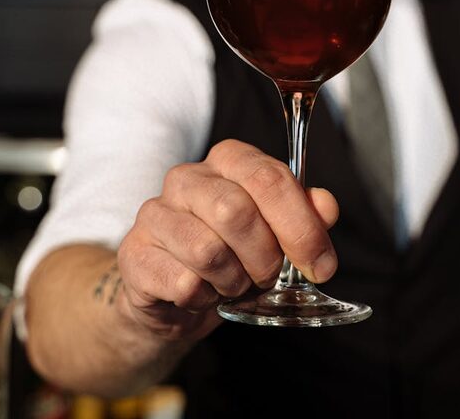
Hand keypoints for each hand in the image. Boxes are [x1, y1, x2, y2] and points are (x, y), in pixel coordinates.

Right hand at [117, 139, 338, 337]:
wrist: (174, 297)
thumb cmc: (234, 255)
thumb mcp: (277, 234)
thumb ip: (305, 215)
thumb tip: (326, 207)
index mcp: (228, 160)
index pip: (269, 178)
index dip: (301, 226)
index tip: (322, 264)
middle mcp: (187, 178)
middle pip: (237, 212)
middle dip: (266, 257)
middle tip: (268, 276)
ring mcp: (154, 214)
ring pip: (209, 251)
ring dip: (234, 281)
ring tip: (233, 283)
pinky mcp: (134, 254)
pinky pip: (184, 283)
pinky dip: (205, 299)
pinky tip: (202, 293)